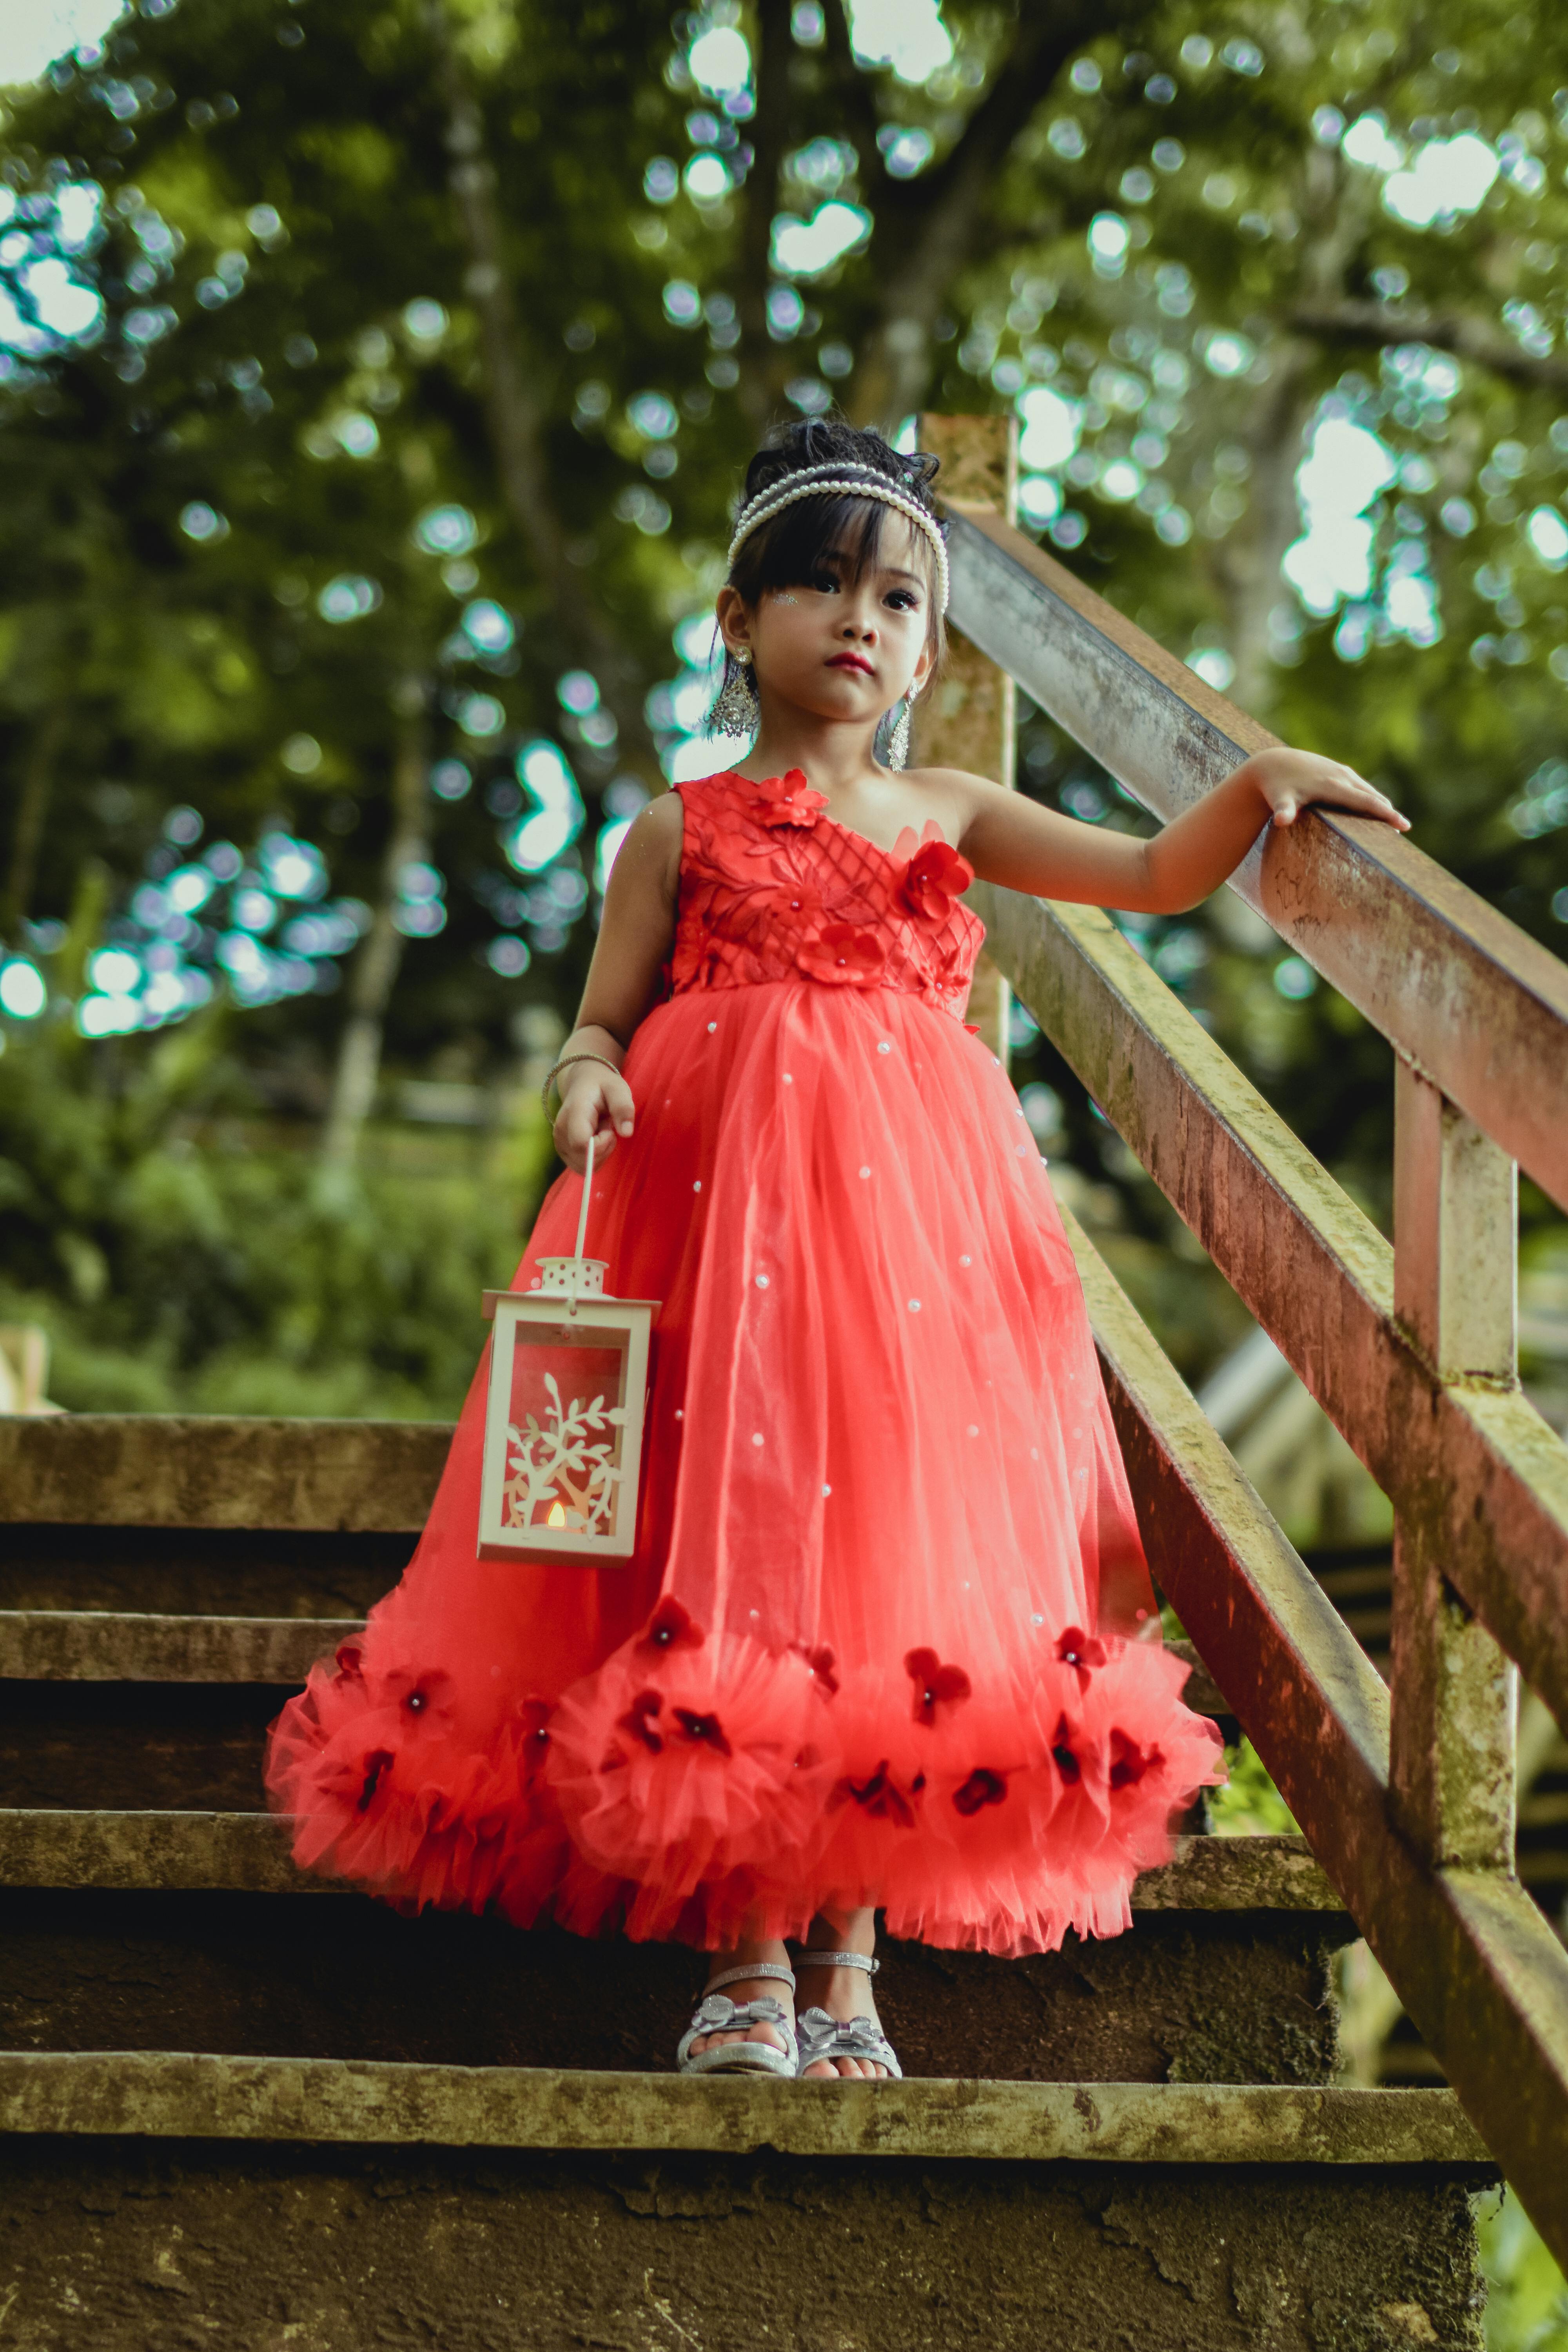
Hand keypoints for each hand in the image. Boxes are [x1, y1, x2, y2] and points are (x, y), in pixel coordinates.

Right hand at [553, 1062, 635, 1171]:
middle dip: (603, 1149)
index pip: (581, 1143)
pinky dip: (594, 1157)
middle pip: (582, 1159)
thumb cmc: (603, 1086)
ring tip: (602, 1131)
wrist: (583, 1083)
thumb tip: (627, 1133)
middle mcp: (561, 1130)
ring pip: (582, 1166)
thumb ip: (623, 1107)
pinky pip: (581, 1166)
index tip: (610, 1129)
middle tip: (608, 1128)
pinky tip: (597, 1139)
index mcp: (573, 1113)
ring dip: (599, 1153)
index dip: (601, 1144)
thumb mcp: (617, 1089)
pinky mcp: (563, 1151)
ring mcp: (559, 1142)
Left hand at [1243, 747, 1410, 832]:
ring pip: (1369, 791)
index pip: (1366, 802)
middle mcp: (1343, 777)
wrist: (1273, 763)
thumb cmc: (1276, 786)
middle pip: (1373, 796)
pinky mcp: (1339, 771)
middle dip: (1389, 812)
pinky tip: (1376, 810)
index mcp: (1334, 786)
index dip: (1386, 814)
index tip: (1403, 826)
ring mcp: (1342, 773)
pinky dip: (1371, 798)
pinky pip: (1361, 787)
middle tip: (1403, 830)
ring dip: (1382, 805)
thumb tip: (1281, 821)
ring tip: (1394, 824)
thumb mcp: (1279, 799)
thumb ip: (1283, 810)